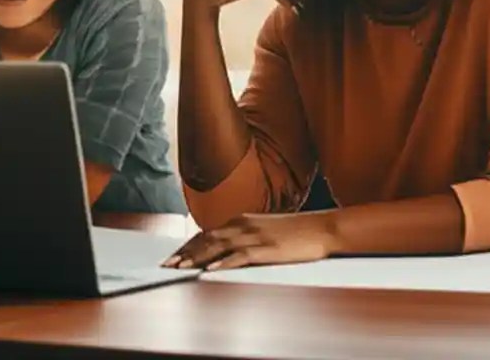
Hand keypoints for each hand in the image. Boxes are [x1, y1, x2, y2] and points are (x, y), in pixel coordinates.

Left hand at [162, 212, 336, 270]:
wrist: (321, 228)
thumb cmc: (295, 231)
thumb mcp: (264, 228)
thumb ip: (244, 234)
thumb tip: (226, 246)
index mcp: (242, 219)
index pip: (207, 232)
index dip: (188, 245)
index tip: (173, 256)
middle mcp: (244, 225)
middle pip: (207, 239)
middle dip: (185, 253)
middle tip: (168, 264)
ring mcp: (254, 236)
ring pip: (218, 246)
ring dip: (197, 258)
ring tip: (181, 268)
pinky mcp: (266, 248)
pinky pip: (240, 256)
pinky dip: (223, 263)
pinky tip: (211, 270)